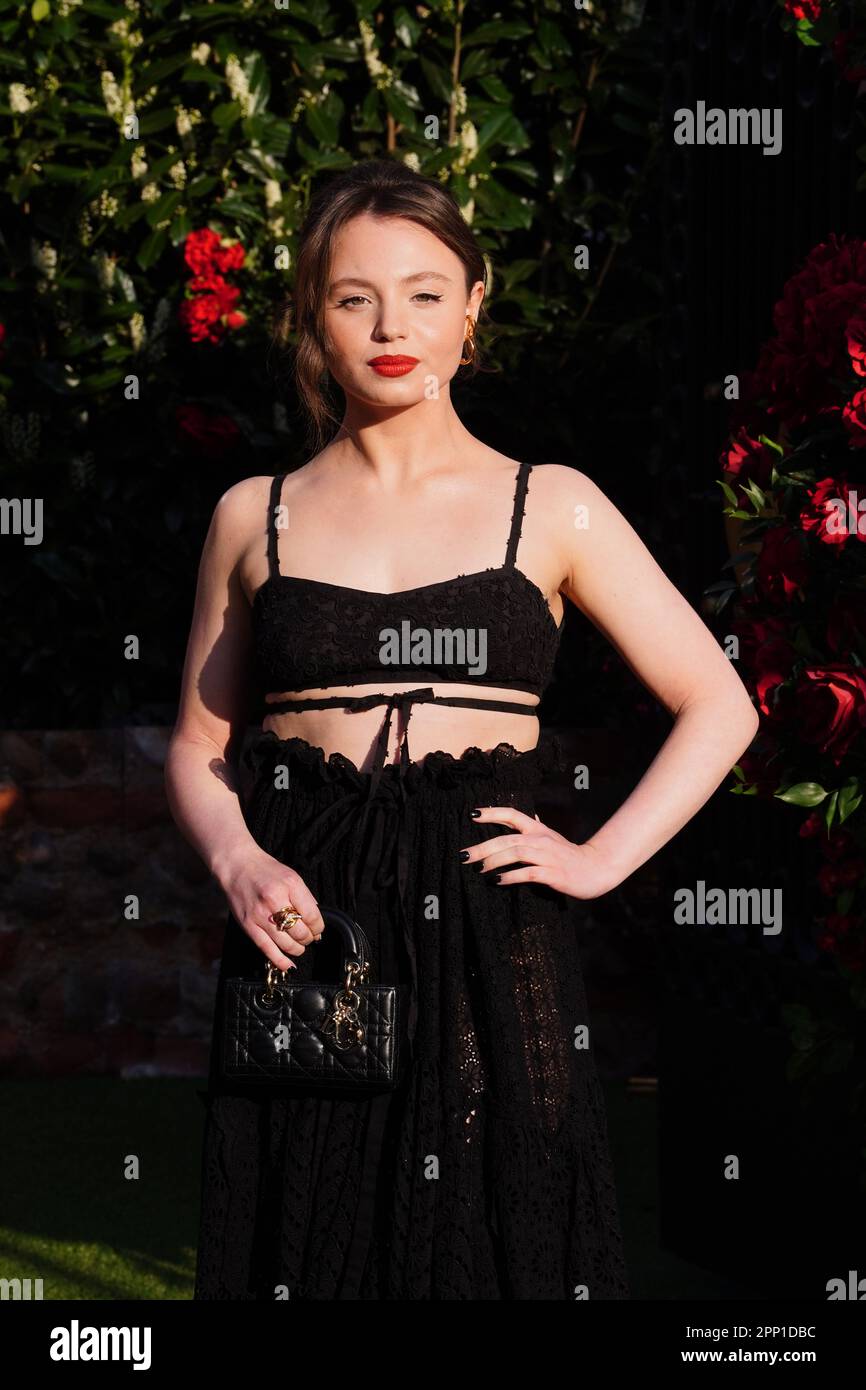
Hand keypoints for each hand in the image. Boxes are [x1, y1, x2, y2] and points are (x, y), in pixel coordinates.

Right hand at [217, 848, 326, 969]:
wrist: (237, 866)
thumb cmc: (265, 870)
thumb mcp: (292, 877)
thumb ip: (305, 898)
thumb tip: (316, 921)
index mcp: (290, 885)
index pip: (312, 915)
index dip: (318, 927)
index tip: (318, 929)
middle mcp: (275, 900)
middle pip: (300, 931)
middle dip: (308, 938)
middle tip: (308, 937)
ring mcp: (260, 914)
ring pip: (286, 942)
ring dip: (297, 949)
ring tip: (299, 946)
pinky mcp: (248, 925)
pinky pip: (266, 948)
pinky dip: (279, 959)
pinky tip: (287, 965)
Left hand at [459, 807, 620, 899]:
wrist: (596, 869)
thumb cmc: (570, 855)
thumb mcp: (552, 838)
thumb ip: (538, 828)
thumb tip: (529, 816)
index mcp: (538, 829)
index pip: (512, 814)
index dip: (492, 812)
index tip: (472, 814)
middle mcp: (541, 839)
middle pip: (507, 838)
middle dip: (482, 846)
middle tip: (462, 856)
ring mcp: (547, 856)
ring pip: (516, 853)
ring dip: (494, 861)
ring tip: (479, 869)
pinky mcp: (553, 873)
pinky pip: (528, 873)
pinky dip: (511, 876)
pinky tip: (498, 881)